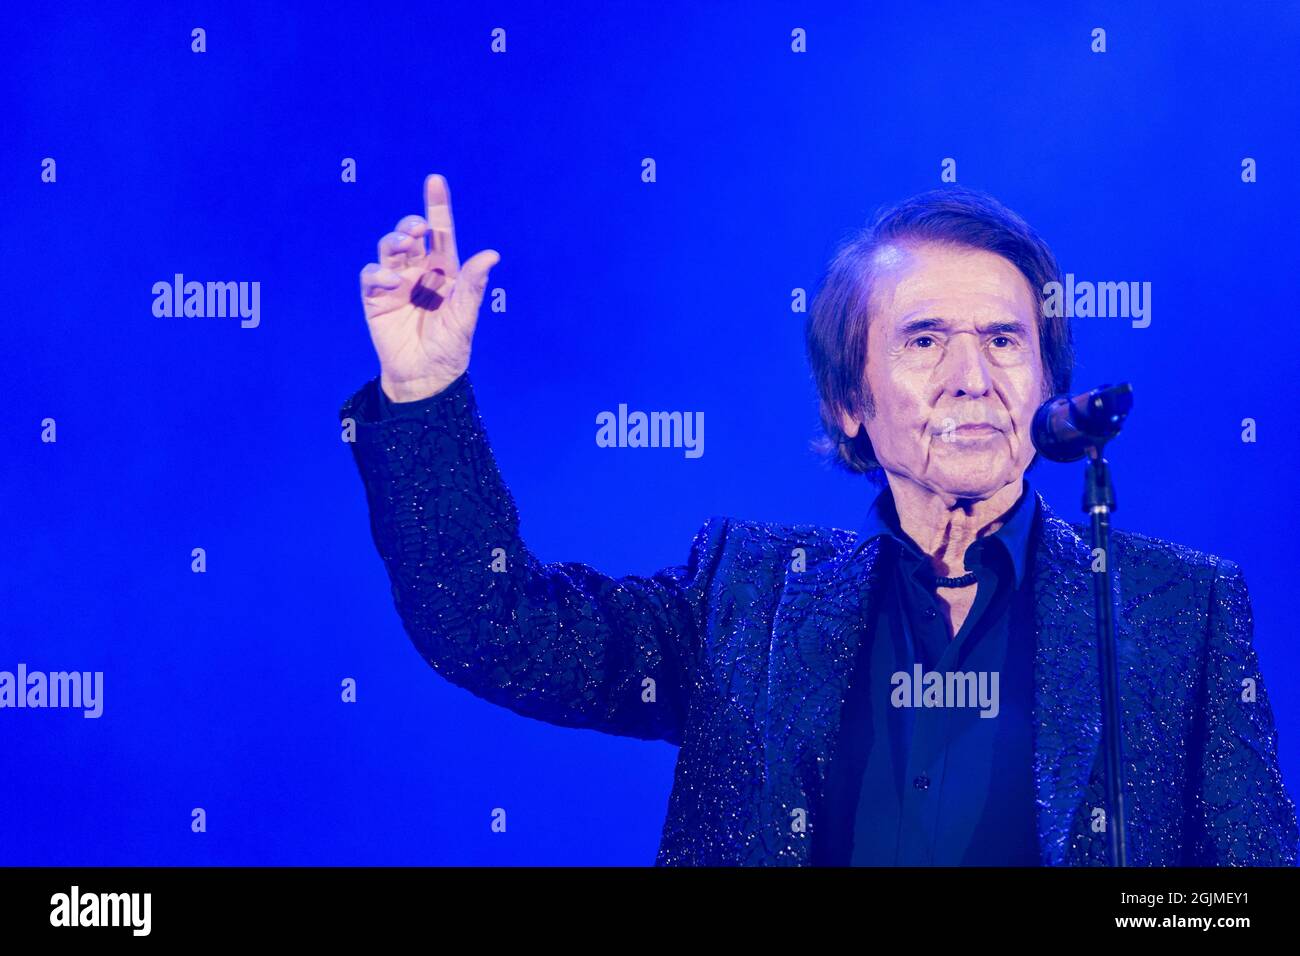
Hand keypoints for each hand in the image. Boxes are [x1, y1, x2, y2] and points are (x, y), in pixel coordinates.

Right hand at [359, 173, 498, 401]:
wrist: (424, 377)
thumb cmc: (449, 348)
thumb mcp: (465, 317)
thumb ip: (474, 286)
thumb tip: (492, 254)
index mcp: (445, 271)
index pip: (441, 232)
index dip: (437, 206)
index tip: (435, 180)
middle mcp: (420, 271)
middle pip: (411, 235)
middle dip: (411, 225)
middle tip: (418, 230)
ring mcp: (396, 283)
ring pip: (390, 248)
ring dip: (395, 242)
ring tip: (405, 247)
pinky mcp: (376, 298)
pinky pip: (372, 275)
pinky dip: (378, 273)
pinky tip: (390, 281)